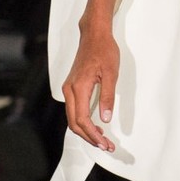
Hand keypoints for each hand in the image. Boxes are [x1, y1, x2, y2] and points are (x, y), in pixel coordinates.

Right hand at [63, 18, 119, 149]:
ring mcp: (69, 88)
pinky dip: (82, 121)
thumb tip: (105, 118)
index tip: (105, 143)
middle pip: (74, 123)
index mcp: (78, 87)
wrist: (94, 35)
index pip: (83, 119)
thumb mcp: (111, 74)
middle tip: (105, 145)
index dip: (93, 134)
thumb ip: (107, 97)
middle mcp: (69, 90)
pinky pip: (74, 110)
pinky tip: (95, 126)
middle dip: (89, 137)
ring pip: (72, 118)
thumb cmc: (103, 51)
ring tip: (101, 139)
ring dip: (85, 131)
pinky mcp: (71, 87)